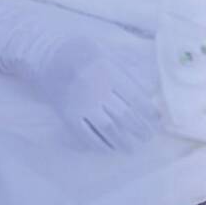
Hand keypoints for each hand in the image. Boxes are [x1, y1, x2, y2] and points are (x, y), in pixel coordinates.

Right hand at [32, 35, 159, 151]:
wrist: (49, 56)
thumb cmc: (85, 55)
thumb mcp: (110, 57)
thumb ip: (127, 77)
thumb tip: (149, 99)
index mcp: (109, 72)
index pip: (136, 97)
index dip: (149, 112)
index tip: (156, 121)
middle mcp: (96, 88)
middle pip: (125, 115)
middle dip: (140, 129)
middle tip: (148, 137)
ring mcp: (81, 103)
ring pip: (108, 128)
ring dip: (124, 141)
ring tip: (133, 147)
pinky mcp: (68, 114)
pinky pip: (86, 134)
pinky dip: (101, 144)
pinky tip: (110, 148)